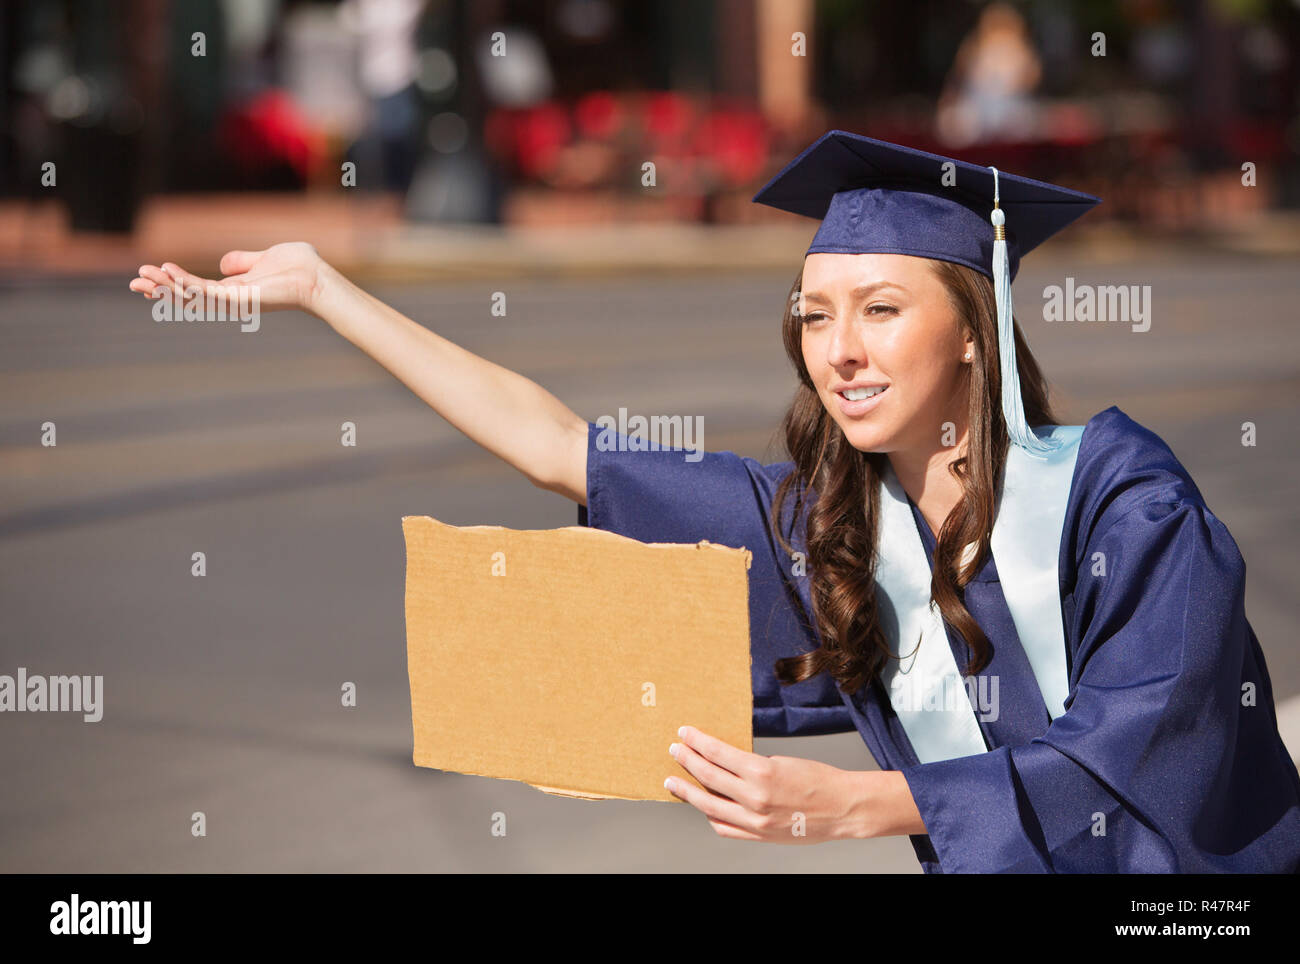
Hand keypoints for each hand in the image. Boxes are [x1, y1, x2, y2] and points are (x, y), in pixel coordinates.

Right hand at [128, 242, 325, 314]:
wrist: (318, 277)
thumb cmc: (299, 268)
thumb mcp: (263, 258)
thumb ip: (242, 261)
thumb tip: (223, 264)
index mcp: (234, 289)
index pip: (196, 288)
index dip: (172, 283)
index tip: (150, 275)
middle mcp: (231, 298)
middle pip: (187, 296)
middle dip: (161, 289)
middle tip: (135, 282)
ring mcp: (235, 300)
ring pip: (192, 296)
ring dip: (166, 287)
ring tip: (142, 278)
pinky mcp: (240, 299)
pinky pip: (207, 292)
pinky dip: (186, 284)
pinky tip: (167, 273)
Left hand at [665, 725, 874, 842]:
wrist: (843, 808)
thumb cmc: (819, 780)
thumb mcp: (782, 761)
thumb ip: (751, 766)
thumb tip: (723, 762)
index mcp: (762, 772)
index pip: (717, 753)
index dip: (697, 742)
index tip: (684, 733)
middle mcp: (755, 798)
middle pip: (708, 777)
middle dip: (687, 761)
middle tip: (674, 750)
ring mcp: (755, 821)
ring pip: (709, 805)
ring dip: (688, 792)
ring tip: (674, 782)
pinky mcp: (759, 836)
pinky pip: (725, 828)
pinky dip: (710, 816)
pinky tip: (704, 807)